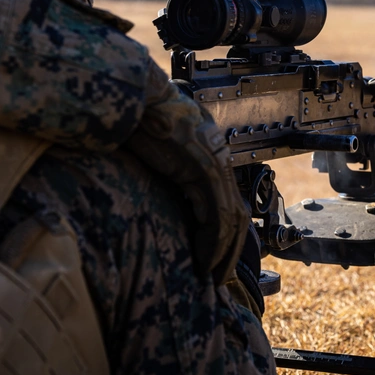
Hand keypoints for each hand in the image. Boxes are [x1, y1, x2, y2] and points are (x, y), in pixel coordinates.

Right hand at [125, 64, 247, 282]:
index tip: (214, 258)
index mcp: (210, 155)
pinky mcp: (205, 171)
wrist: (137, 96)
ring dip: (223, 253)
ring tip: (211, 277)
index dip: (225, 234)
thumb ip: (169, 171)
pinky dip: (212, 242)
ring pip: (232, 220)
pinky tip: (203, 260)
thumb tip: (165, 191)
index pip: (226, 202)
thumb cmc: (139, 119)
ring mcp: (215, 165)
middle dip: (230, 251)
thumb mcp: (159, 151)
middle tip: (219, 278)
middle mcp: (220, 160)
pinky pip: (216, 215)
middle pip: (237, 215)